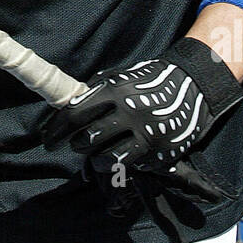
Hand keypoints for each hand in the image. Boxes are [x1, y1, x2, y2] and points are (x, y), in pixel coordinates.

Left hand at [42, 37, 242, 242]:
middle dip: (77, 144)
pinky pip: (130, 166)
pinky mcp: (159, 152)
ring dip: (95, 160)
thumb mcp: (122, 77)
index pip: (75, 114)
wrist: (194, 86)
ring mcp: (145, 134)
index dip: (57, 130)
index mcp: (115, 90)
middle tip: (78, 144)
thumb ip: (97, 92)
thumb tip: (69, 106)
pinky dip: (121, 164)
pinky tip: (123, 155)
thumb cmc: (151, 80)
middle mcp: (128, 112)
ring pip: (106, 159)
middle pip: (87, 139)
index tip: (48, 141)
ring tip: (97, 155)